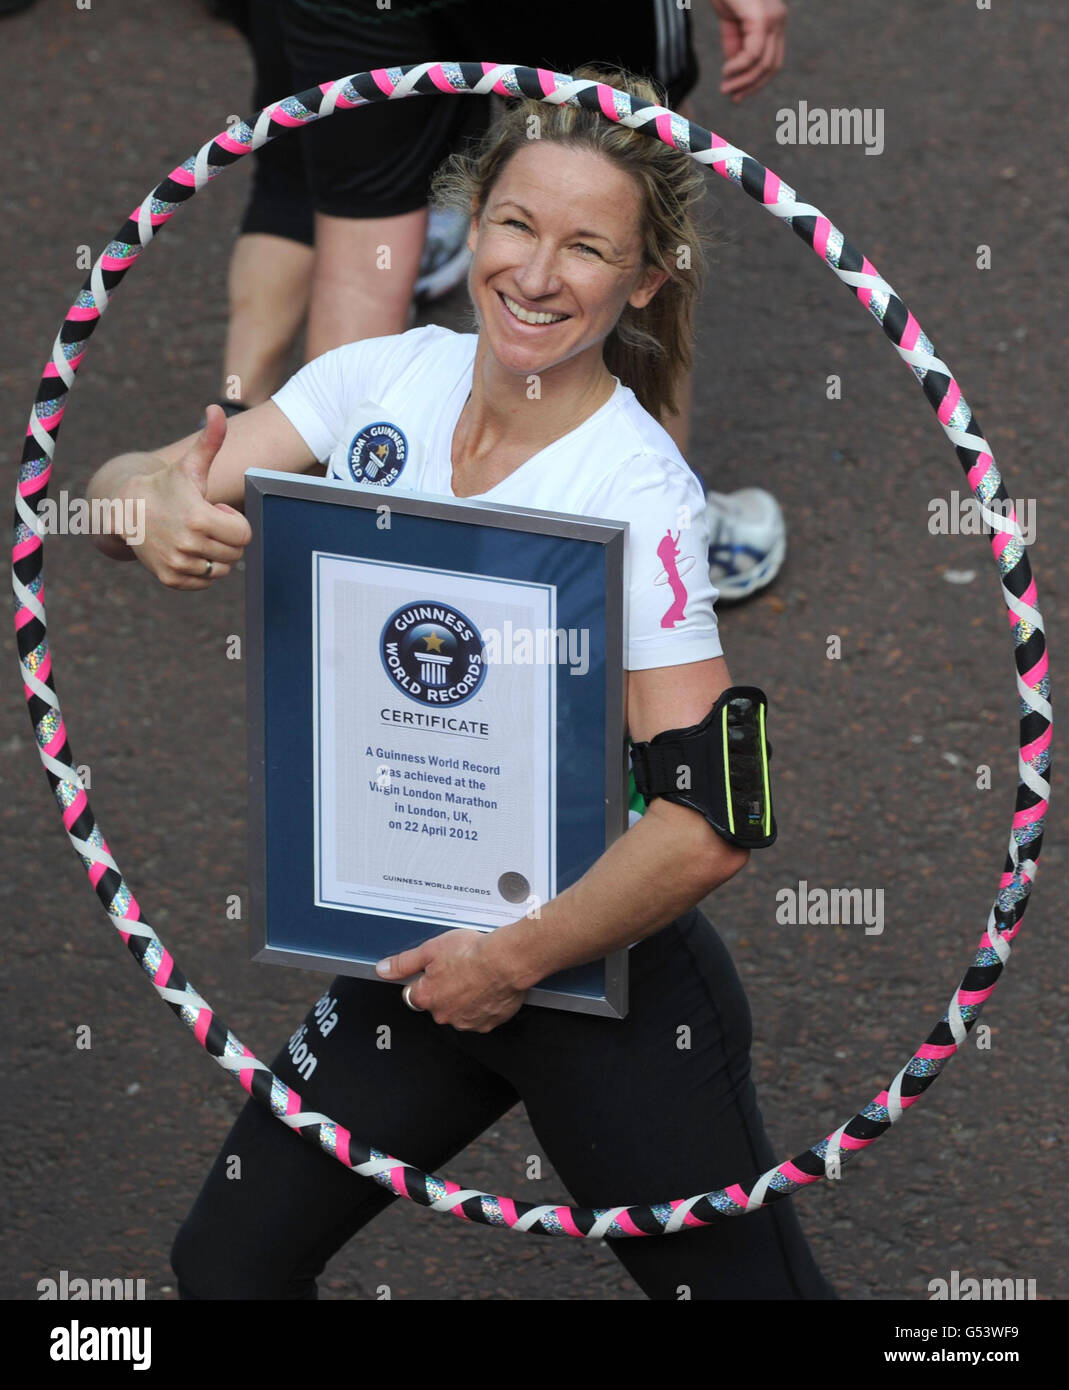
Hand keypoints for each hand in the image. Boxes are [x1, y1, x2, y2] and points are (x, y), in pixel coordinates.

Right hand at [126, 404, 252, 588]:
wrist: (126, 510)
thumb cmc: (166, 486)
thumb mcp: (190, 465)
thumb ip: (210, 440)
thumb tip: (216, 408)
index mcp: (199, 518)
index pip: (244, 534)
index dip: (233, 520)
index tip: (215, 509)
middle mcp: (188, 545)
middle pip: (235, 553)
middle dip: (226, 537)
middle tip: (204, 523)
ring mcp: (178, 565)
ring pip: (222, 570)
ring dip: (215, 554)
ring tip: (194, 536)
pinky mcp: (171, 579)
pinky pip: (205, 582)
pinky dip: (203, 570)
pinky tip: (186, 550)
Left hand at [376, 929, 526, 1032]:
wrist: (504, 961)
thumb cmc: (471, 953)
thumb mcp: (430, 949)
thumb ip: (404, 962)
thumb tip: (383, 969)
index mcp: (426, 997)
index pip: (414, 994)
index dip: (425, 981)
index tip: (435, 972)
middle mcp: (444, 1014)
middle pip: (439, 1004)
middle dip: (446, 989)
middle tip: (459, 969)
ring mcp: (466, 1021)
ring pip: (460, 1011)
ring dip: (465, 998)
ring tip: (476, 976)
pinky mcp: (487, 1024)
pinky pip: (481, 1016)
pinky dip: (483, 1005)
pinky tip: (488, 987)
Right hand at [711, 0, 786, 102]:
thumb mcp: (731, 21)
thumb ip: (735, 45)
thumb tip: (734, 71)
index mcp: (774, 21)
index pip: (772, 61)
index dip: (756, 82)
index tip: (737, 96)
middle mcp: (778, 20)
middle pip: (772, 66)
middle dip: (751, 86)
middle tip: (730, 96)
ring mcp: (772, 18)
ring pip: (763, 63)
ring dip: (743, 81)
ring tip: (725, 87)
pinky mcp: (761, 17)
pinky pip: (753, 53)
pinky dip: (739, 67)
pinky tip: (726, 71)